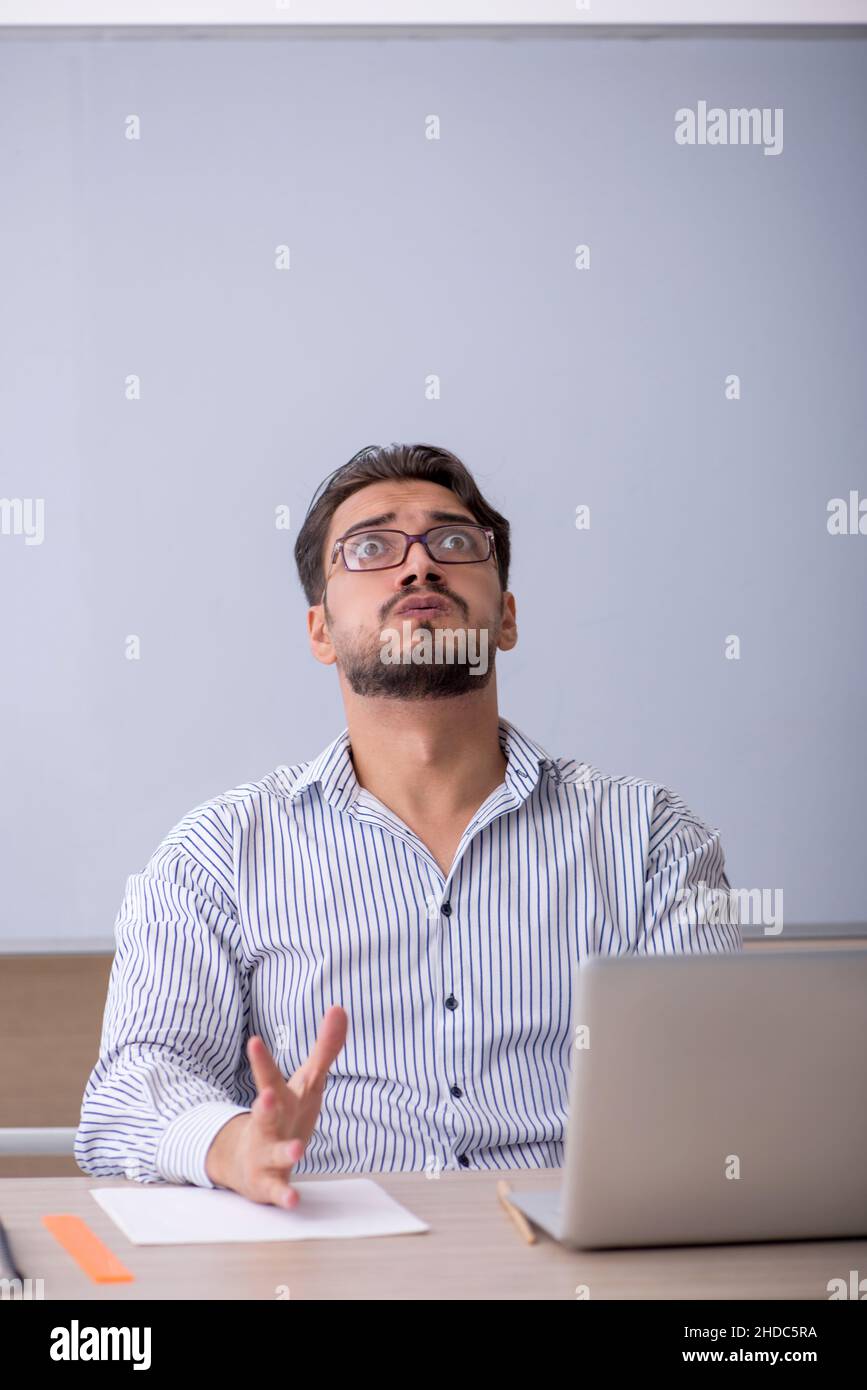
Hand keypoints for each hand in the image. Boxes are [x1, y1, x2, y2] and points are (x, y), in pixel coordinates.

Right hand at [206, 1005, 347, 1207]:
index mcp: (279, 1097)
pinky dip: (284, 1194)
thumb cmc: (285, 1114)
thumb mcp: (307, 1080)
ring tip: (298, 1150)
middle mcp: (269, 1122)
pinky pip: (277, 1188)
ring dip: (285, 1149)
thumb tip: (340, 1008)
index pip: (271, 1075)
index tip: (252, 1041)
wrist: (248, 1162)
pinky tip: (293, 1200)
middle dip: (265, 1102)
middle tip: (264, 1093)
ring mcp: (266, 1151)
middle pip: (266, 1111)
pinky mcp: (269, 1181)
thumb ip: (325, 1047)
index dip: (262, 1060)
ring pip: (274, 1149)